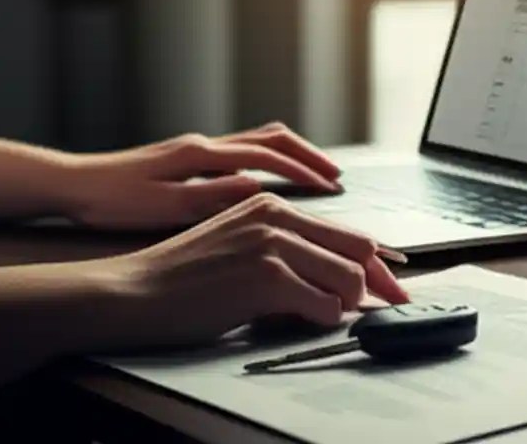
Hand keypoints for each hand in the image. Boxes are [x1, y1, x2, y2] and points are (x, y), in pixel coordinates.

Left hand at [62, 123, 341, 229]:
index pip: (267, 157)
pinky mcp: (189, 157)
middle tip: (336, 176)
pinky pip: (243, 150)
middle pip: (271, 137)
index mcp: (201, 155)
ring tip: (316, 173)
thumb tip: (259, 186)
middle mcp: (204, 145)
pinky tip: (273, 177)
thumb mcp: (163, 207)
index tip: (331, 188)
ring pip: (259, 139)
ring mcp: (197, 148)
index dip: (303, 172)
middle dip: (308, 155)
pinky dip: (270, 159)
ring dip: (292, 153)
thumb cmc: (111, 201)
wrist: (73, 185)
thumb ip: (213, 196)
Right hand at [103, 193, 409, 346]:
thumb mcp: (238, 244)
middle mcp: (276, 216)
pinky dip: (323, 319)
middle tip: (388, 305)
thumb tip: (332, 278)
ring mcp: (272, 244)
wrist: (134, 291)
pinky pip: (324, 305)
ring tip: (325, 314)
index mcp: (271, 205)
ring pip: (348, 277)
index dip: (377, 261)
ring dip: (347, 304)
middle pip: (359, 248)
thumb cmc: (182, 277)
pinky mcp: (265, 277)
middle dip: (379, 282)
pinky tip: (304, 320)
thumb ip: (284, 249)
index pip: (345, 229)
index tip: (392, 282)